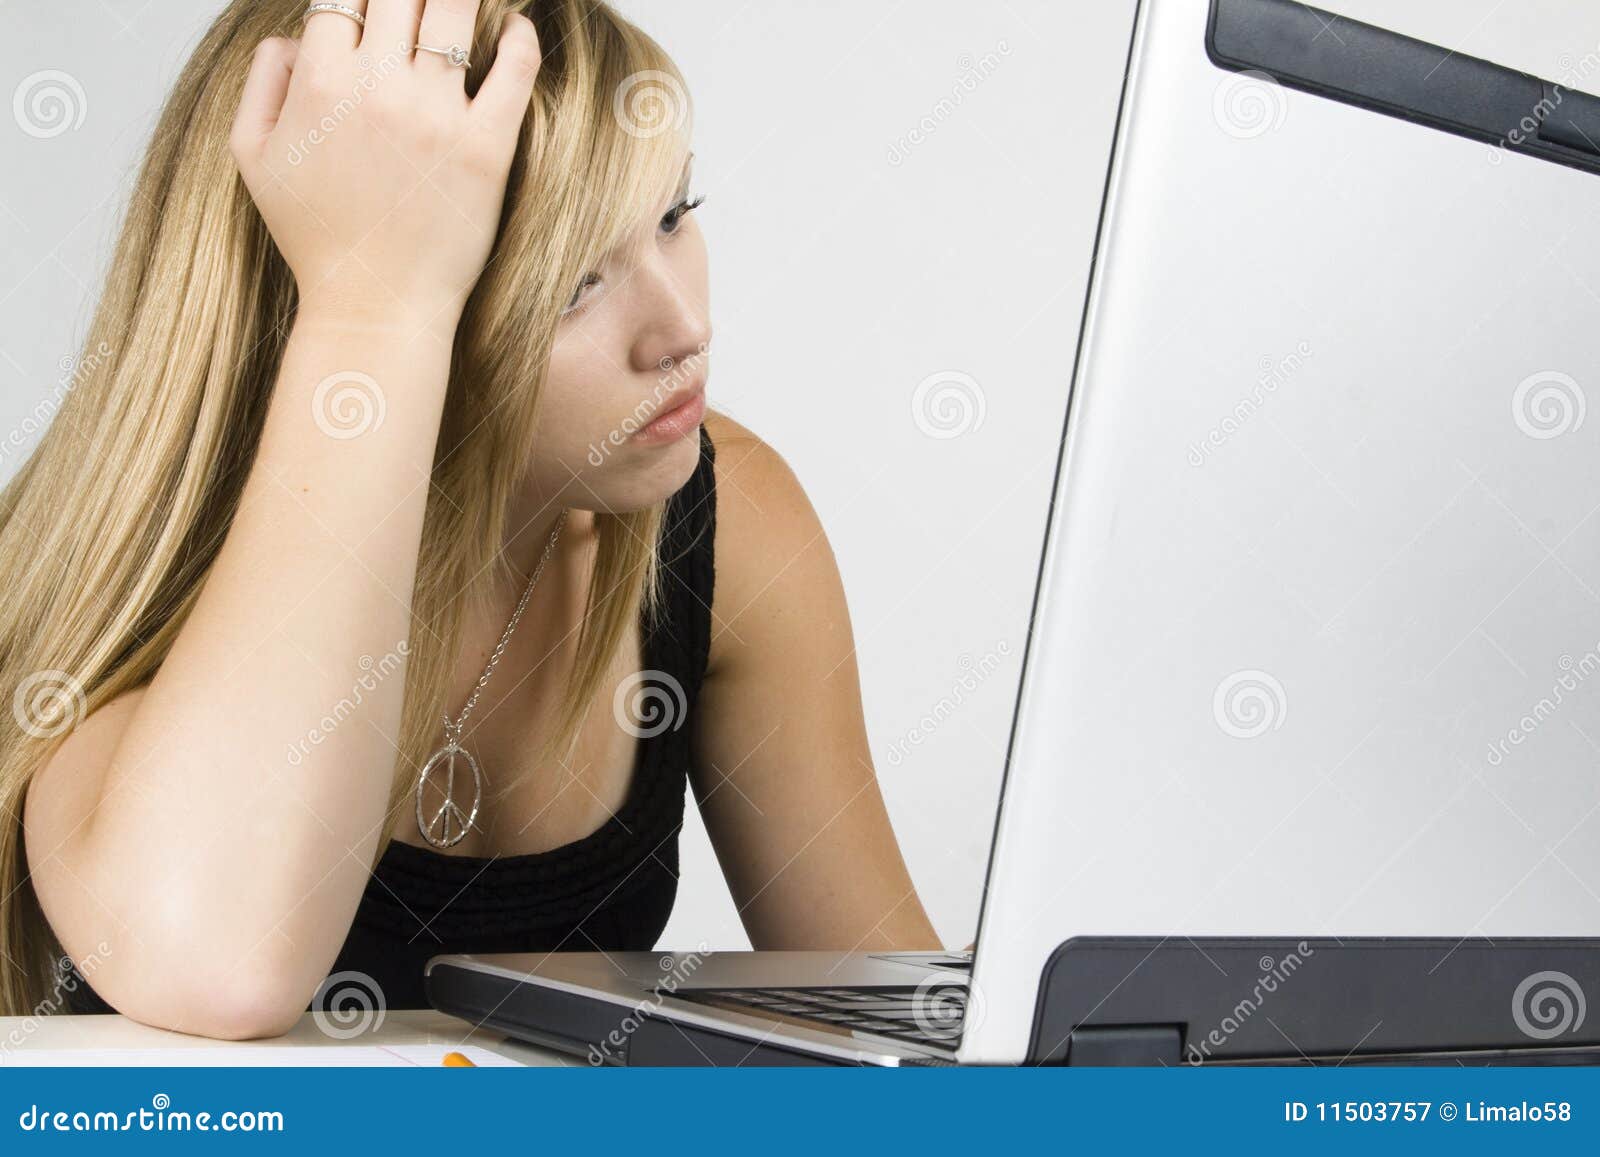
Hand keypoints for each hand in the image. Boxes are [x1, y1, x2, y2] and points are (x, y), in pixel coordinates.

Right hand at [229, 0, 540, 320]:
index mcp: (318, 83)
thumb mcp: (254, 157)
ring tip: (461, 8)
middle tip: (419, 9)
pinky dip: (520, 38)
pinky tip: (517, 29)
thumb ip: (263, 82)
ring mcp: (435, 116)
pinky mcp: (485, 147)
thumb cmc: (316, 237)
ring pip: (455, 15)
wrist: (374, 305)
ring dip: (460, 1)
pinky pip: (515, 70)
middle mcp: (377, 89)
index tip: (375, 10)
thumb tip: (296, 34)